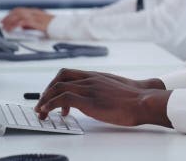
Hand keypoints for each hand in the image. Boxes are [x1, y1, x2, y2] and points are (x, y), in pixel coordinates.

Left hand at [0, 7, 53, 32]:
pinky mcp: (37, 22)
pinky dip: (17, 24)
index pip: (19, 10)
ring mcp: (35, 16)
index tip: (4, 20)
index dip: (10, 14)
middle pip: (17, 11)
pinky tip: (14, 28)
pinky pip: (24, 21)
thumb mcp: (39, 23)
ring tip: (6, 27)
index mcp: (34, 12)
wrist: (61, 25)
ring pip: (19, 15)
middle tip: (2, 24)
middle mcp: (33, 12)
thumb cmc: (52, 25)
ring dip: (11, 21)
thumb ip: (30, 24)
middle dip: (8, 17)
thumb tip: (22, 26)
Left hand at [34, 68, 170, 126]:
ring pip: (57, 87)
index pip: (68, 73)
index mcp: (96, 76)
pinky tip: (47, 112)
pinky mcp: (89, 101)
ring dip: (45, 100)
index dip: (55, 84)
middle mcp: (90, 79)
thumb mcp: (118, 88)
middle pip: (59, 77)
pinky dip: (50, 105)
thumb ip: (106, 89)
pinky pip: (62, 99)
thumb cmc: (136, 98)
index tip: (52, 96)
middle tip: (42, 104)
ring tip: (41, 112)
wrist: (144, 100)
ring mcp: (89, 89)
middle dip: (47, 91)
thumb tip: (103, 98)